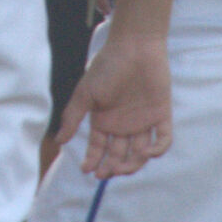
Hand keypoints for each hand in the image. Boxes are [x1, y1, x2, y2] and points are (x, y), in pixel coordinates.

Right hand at [58, 28, 172, 178]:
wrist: (135, 48)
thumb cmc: (107, 67)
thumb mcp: (85, 93)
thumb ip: (73, 117)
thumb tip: (58, 140)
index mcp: (104, 119)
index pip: (98, 146)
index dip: (93, 159)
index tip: (87, 170)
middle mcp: (122, 124)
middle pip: (119, 154)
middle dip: (112, 167)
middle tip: (106, 173)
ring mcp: (142, 121)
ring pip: (139, 152)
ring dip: (132, 163)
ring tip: (123, 167)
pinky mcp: (161, 116)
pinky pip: (163, 139)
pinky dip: (157, 150)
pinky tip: (147, 152)